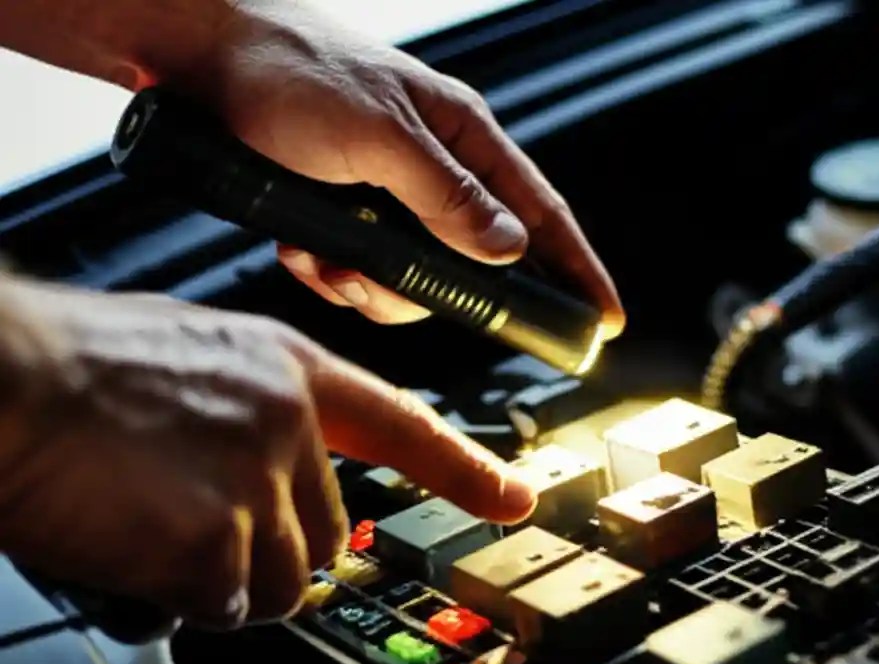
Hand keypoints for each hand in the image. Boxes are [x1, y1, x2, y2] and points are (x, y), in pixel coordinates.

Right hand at [0, 279, 534, 628]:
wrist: (4, 381)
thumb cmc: (72, 367)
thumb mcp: (193, 354)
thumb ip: (253, 408)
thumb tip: (275, 464)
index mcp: (289, 370)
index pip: (403, 428)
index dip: (464, 470)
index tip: (512, 497)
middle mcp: (291, 423)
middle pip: (331, 533)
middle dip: (274, 545)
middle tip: (196, 517)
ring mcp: (260, 480)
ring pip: (286, 579)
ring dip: (230, 576)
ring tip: (159, 525)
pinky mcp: (219, 539)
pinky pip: (228, 604)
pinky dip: (186, 596)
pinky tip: (141, 545)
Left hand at [171, 3, 624, 334]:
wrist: (201, 55)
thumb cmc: (291, 69)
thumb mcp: (378, 136)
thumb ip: (447, 197)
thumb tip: (511, 250)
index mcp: (464, 135)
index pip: (542, 213)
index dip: (577, 269)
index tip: (603, 319)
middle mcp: (436, 167)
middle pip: (471, 264)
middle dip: (428, 293)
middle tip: (380, 288)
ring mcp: (392, 192)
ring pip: (412, 278)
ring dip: (366, 284)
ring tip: (323, 257)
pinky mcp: (348, 210)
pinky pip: (362, 270)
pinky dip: (331, 273)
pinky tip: (299, 248)